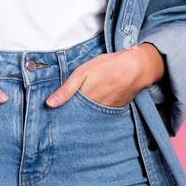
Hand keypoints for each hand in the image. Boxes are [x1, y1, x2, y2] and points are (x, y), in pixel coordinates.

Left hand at [46, 43, 163, 109]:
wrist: (136, 67)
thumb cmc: (108, 66)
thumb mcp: (82, 73)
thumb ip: (66, 90)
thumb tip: (49, 104)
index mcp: (85, 102)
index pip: (69, 115)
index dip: (61, 116)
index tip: (54, 117)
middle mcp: (96, 111)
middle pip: (80, 119)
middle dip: (72, 118)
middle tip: (64, 117)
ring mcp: (107, 112)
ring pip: (91, 118)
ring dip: (84, 116)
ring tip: (78, 112)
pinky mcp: (116, 110)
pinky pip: (103, 115)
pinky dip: (97, 112)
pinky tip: (94, 106)